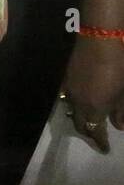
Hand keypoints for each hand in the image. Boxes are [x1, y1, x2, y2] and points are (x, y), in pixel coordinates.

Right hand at [61, 37, 123, 153]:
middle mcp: (77, 100)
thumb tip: (119, 125)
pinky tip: (84, 98)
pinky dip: (76, 103)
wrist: (102, 36)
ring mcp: (69, 87)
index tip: (105, 148)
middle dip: (87, 131)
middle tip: (97, 134)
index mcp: (94, 107)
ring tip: (90, 117)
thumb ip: (122, 110)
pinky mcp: (66, 75)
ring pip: (71, 109)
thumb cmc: (120, 65)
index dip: (99, 141)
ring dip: (80, 116)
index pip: (94, 131)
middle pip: (78, 123)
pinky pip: (68, 96)